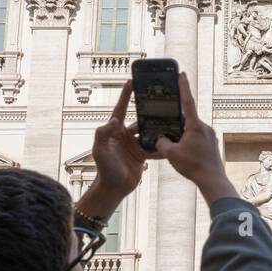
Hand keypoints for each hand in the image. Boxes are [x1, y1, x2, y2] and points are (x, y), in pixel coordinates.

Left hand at [79, 82, 158, 218]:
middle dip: (148, 112)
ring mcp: (134, 145)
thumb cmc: (104, 169)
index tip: (131, 82)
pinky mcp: (142, 154)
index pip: (120, 109)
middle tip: (160, 102)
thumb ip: (103, 133)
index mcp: (114, 131)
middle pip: (139, 120)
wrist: (114, 188)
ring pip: (148, 132)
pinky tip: (171, 139)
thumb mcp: (100, 150)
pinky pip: (153, 145)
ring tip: (170, 121)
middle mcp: (124, 136)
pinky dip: (161, 143)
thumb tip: (115, 119)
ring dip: (157, 127)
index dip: (125, 95)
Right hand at [155, 73, 238, 204]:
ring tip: (171, 143)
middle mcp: (204, 128)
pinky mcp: (210, 145)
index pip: (187, 101)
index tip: (182, 74)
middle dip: (175, 119)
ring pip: (190, 131)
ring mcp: (209, 136)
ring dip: (180, 135)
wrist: (212, 180)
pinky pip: (195, 140)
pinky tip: (179, 153)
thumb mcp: (171, 154)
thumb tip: (160, 139)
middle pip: (186, 119)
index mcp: (195, 125)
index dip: (183, 87)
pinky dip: (186, 144)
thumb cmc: (193, 166)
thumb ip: (162, 143)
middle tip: (166, 117)